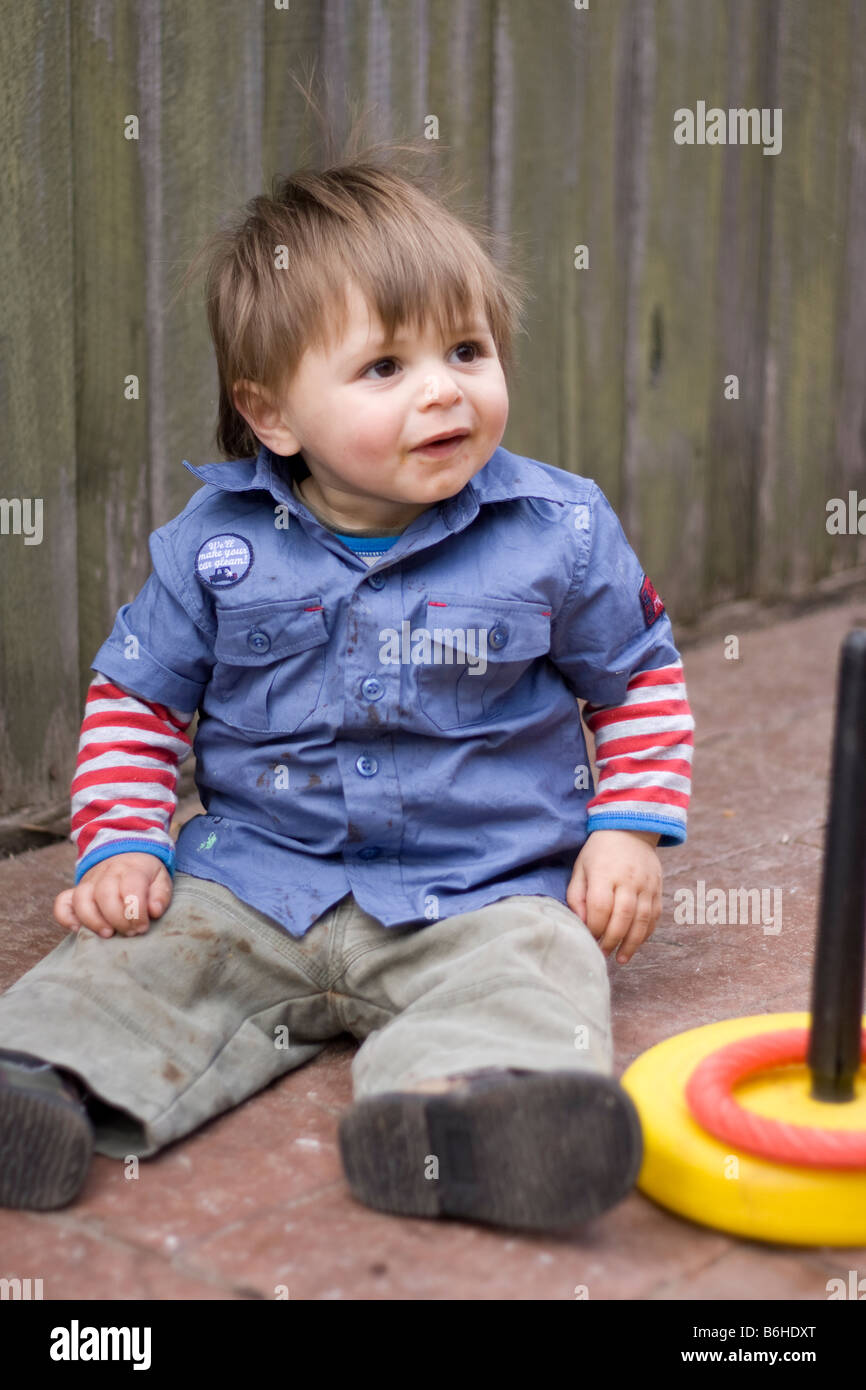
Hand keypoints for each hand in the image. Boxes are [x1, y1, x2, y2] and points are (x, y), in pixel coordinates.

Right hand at [53, 853, 172, 938]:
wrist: (126, 853)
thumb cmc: (145, 873)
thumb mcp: (161, 879)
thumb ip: (160, 895)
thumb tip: (155, 911)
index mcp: (131, 869)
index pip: (131, 888)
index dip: (137, 911)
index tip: (143, 926)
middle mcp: (107, 873)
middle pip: (105, 894)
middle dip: (117, 918)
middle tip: (130, 933)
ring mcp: (89, 881)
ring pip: (82, 899)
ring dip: (93, 920)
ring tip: (108, 934)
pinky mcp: (76, 891)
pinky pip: (63, 902)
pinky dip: (66, 917)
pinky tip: (77, 929)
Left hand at [566, 829, 661, 963]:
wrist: (630, 829)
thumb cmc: (599, 852)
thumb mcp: (581, 867)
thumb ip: (577, 896)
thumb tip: (582, 924)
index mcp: (605, 873)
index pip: (600, 908)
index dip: (594, 928)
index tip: (588, 939)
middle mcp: (628, 879)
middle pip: (622, 917)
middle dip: (611, 940)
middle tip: (602, 954)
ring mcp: (646, 884)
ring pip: (642, 920)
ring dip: (631, 943)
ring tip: (620, 958)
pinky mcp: (657, 889)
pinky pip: (654, 916)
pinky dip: (646, 933)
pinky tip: (635, 944)